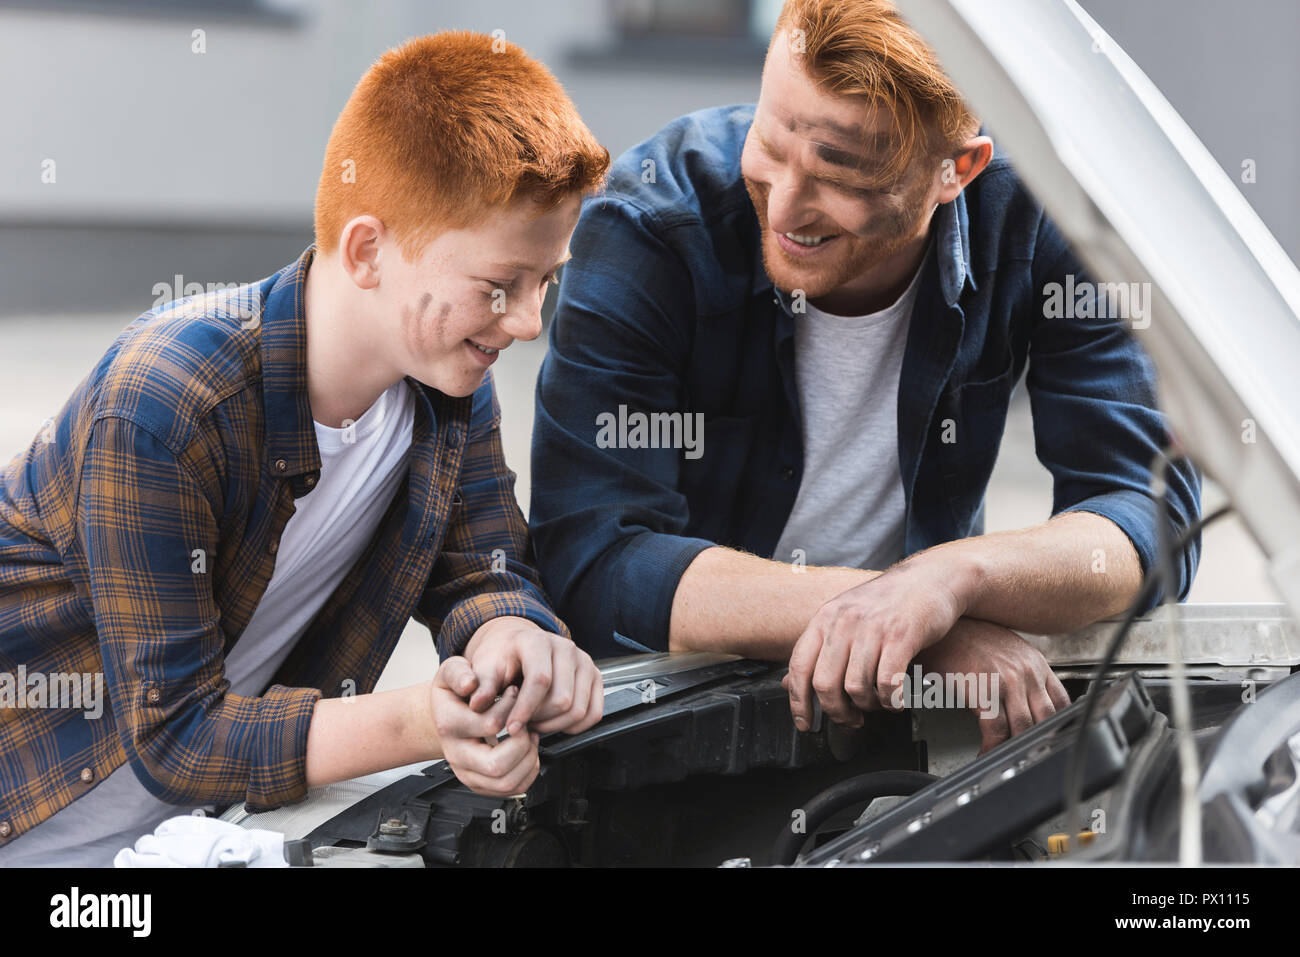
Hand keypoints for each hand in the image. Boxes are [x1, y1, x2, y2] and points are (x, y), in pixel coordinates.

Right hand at [430, 656, 539, 795]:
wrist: (444, 715)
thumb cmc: (452, 694)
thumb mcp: (451, 672)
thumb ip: (458, 672)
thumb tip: (470, 683)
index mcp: (450, 724)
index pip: (491, 725)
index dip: (512, 708)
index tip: (515, 694)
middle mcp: (456, 754)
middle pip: (496, 766)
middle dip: (522, 745)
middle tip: (525, 726)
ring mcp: (467, 773)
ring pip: (505, 783)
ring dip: (528, 760)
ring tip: (528, 738)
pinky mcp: (479, 784)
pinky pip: (511, 790)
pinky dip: (527, 772)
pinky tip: (526, 751)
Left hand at [462, 616, 603, 735]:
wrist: (518, 648)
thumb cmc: (502, 658)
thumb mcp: (485, 668)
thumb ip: (482, 685)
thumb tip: (479, 703)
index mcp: (538, 641)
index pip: (541, 679)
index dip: (525, 708)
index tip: (512, 727)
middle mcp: (566, 648)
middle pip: (563, 699)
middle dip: (540, 719)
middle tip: (522, 722)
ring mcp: (584, 662)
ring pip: (579, 709)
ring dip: (556, 725)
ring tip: (536, 721)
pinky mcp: (595, 677)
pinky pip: (594, 713)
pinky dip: (575, 727)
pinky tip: (555, 722)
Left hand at [785, 557, 969, 729]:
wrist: (932, 577)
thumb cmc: (889, 602)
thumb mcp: (846, 617)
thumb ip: (820, 649)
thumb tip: (790, 682)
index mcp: (825, 617)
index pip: (799, 666)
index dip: (798, 701)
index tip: (805, 723)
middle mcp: (844, 621)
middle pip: (824, 684)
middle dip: (836, 712)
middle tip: (850, 719)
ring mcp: (872, 628)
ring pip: (856, 687)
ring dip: (868, 706)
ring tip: (877, 704)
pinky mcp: (901, 636)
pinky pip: (887, 683)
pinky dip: (891, 701)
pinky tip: (896, 699)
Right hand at [911, 618, 1070, 753]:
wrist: (939, 626)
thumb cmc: (965, 637)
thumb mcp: (1005, 650)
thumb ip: (1021, 673)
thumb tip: (1025, 702)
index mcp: (1035, 663)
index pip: (1061, 702)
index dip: (1058, 726)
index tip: (1049, 740)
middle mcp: (1026, 671)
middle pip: (1045, 719)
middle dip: (1036, 742)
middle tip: (1025, 756)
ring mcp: (1007, 680)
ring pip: (1022, 727)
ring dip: (1012, 748)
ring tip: (1004, 759)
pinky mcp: (983, 690)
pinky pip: (995, 730)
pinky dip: (991, 748)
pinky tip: (984, 753)